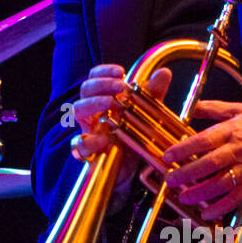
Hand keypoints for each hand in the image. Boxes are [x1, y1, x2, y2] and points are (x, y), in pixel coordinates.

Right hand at [70, 64, 173, 191]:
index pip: (95, 78)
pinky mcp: (89, 152)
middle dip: (101, 84)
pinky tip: (105, 139)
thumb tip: (164, 72)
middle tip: (121, 87)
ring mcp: (88, 131)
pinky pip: (80, 145)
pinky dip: (90, 141)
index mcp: (104, 100)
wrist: (129, 171)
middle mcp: (93, 113)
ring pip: (78, 110)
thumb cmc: (133, 137)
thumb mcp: (147, 114)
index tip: (121, 72)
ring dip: (93, 103)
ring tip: (111, 103)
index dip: (104, 71)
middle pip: (85, 90)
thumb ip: (153, 94)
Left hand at [161, 101, 241, 220]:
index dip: (184, 149)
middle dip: (187, 173)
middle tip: (170, 180)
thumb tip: (192, 107)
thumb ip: (213, 108)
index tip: (167, 156)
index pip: (204, 140)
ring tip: (184, 197)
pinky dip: (221, 208)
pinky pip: (237, 198)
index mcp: (232, 131)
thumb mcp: (239, 109)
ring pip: (221, 184)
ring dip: (200, 193)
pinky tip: (207, 214)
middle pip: (209, 164)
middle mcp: (239, 150)